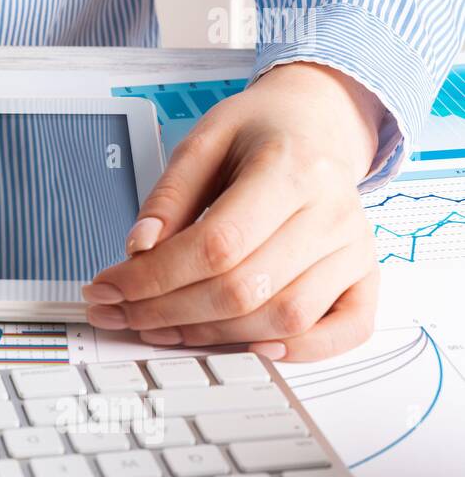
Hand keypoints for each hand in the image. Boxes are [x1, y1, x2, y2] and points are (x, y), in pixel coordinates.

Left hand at [83, 62, 384, 361]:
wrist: (317, 124)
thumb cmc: (258, 135)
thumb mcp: (203, 142)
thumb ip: (169, 196)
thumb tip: (139, 249)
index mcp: (291, 169)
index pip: (217, 244)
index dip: (154, 276)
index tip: (109, 286)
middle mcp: (332, 213)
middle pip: (243, 288)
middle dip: (166, 311)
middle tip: (120, 311)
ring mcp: (354, 248)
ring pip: (284, 317)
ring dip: (212, 335)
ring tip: (159, 326)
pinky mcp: (366, 274)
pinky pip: (348, 331)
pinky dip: (301, 351)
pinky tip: (249, 346)